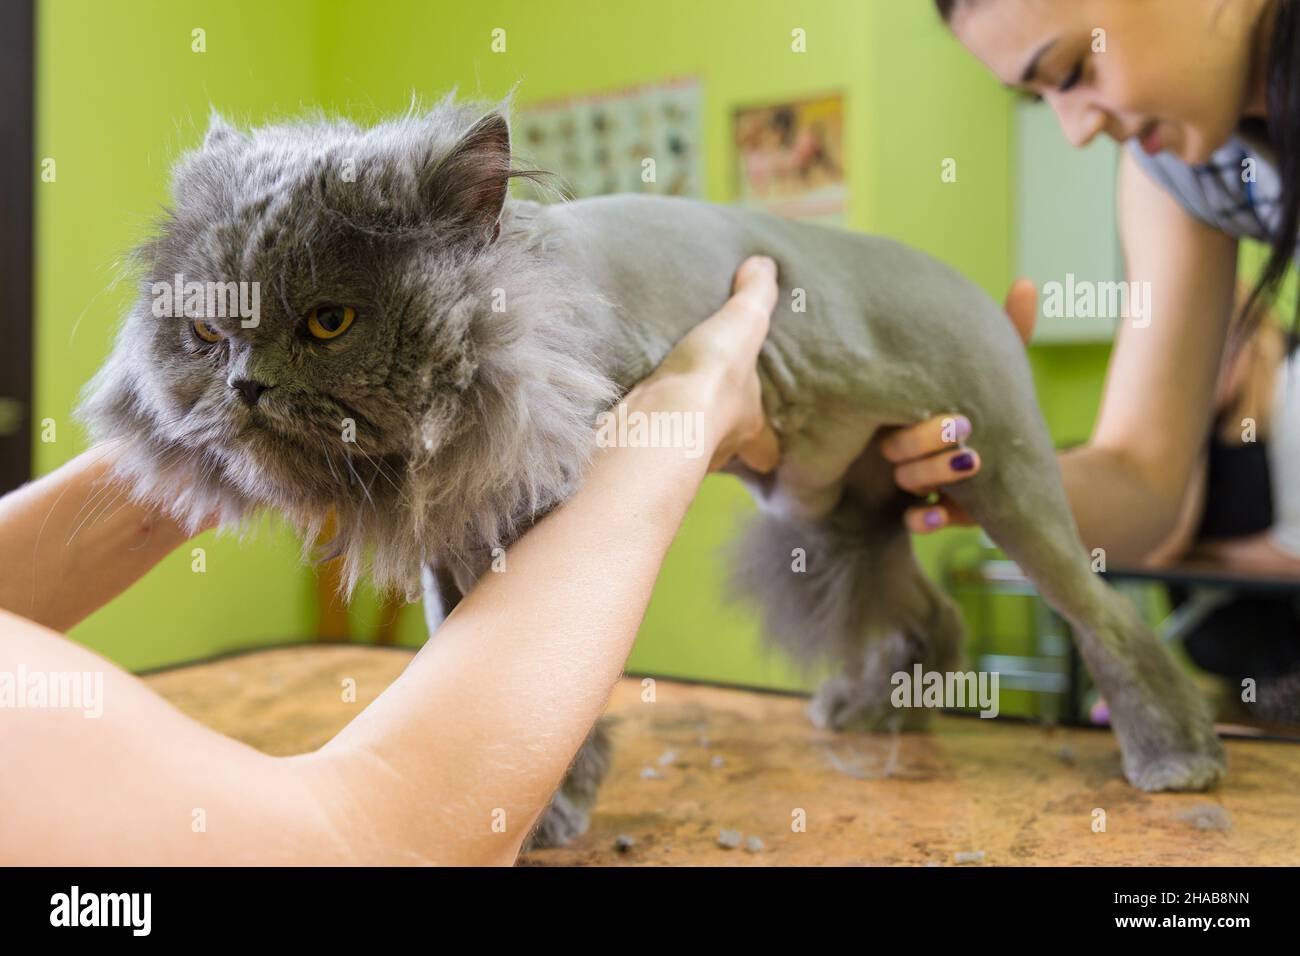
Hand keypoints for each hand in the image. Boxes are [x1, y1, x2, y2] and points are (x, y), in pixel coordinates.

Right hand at [628, 256, 780, 472]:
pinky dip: (647, 432)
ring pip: (687, 451)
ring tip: (669, 415)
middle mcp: (720, 447)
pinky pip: (651, 444)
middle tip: (710, 422)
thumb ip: (754, 295)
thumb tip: (765, 265)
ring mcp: (681, 456)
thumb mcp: (743, 322)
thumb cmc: (714, 375)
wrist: (662, 411)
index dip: (766, 450)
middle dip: (719, 437)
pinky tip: (636, 417)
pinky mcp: (647, 454)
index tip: (766, 454)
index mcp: (749, 424)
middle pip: (725, 451)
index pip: (765, 448)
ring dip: (681, 434)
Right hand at [881, 279, 1037, 532]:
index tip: (954, 406)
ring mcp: (910, 482)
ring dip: (932, 473)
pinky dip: (923, 521)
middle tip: (962, 426)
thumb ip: (1010, 334)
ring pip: (905, 481)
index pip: (896, 406)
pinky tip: (942, 516)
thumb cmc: (997, 412)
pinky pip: (911, 522)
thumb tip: (1027, 285)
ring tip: (970, 462)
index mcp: (909, 408)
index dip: (919, 409)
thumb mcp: (1000, 375)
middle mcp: (900, 445)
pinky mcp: (926, 515)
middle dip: (926, 439)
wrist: (1022, 472)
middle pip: (896, 445)